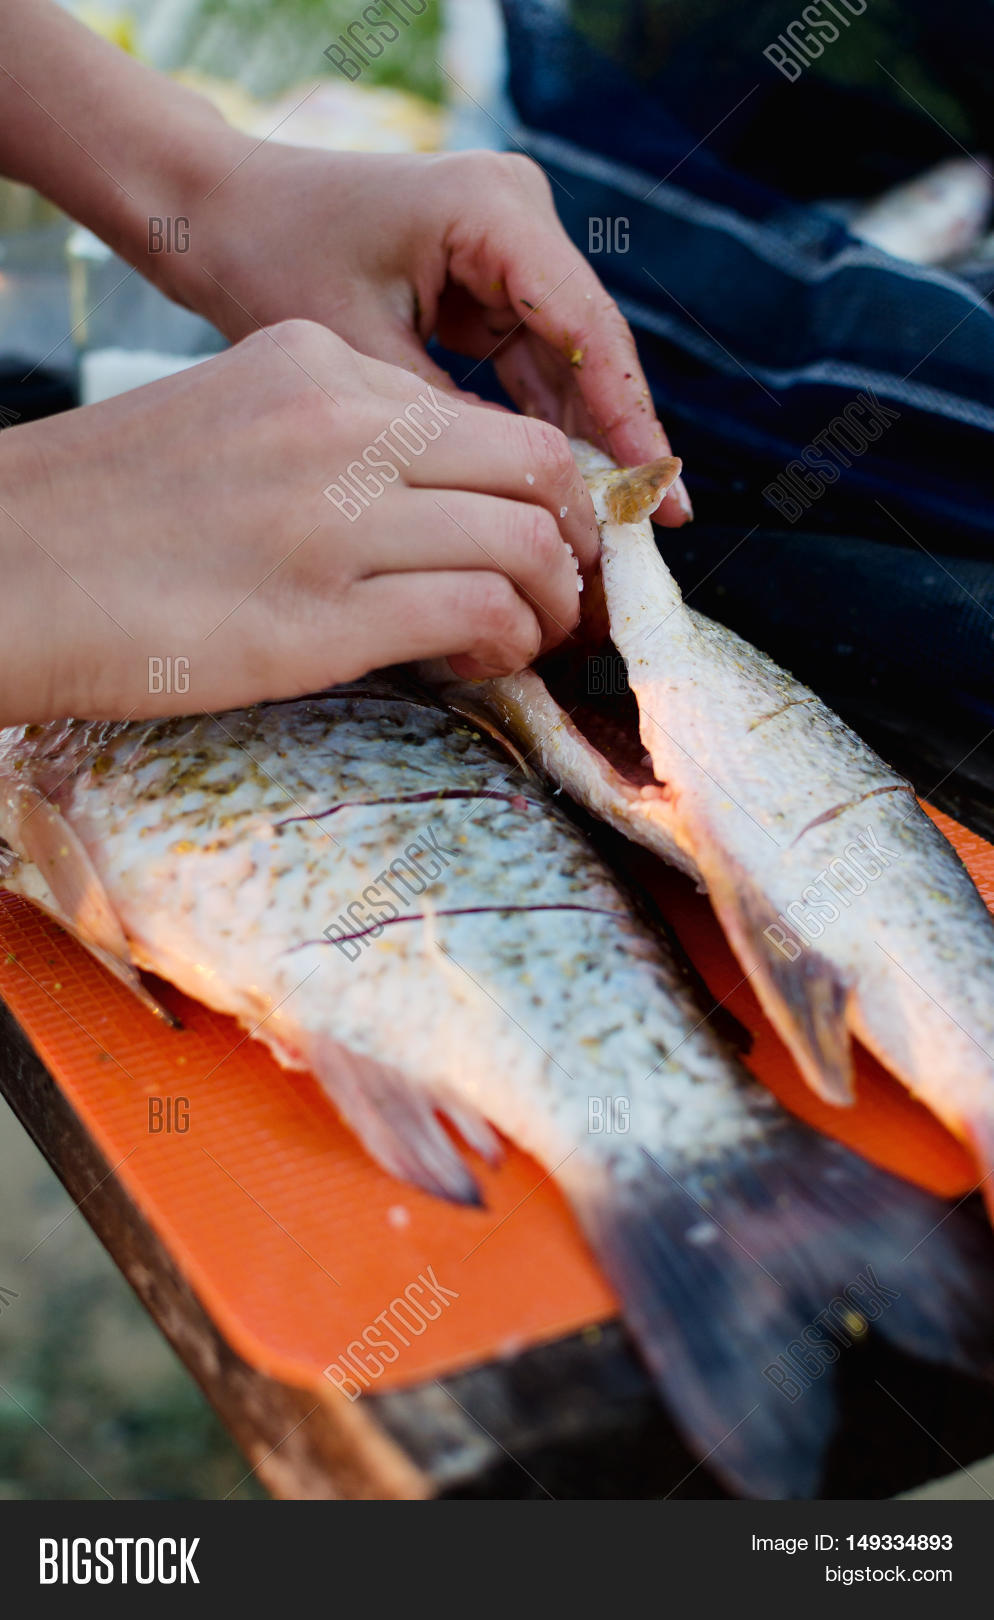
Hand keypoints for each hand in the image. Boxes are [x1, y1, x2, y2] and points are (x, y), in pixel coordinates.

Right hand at [0, 323, 598, 724]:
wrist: (3, 571)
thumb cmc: (102, 515)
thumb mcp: (224, 422)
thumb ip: (330, 442)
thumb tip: (427, 507)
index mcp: (313, 362)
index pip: (479, 417)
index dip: (536, 487)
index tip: (542, 536)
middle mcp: (338, 422)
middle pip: (531, 466)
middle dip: (575, 537)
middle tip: (569, 590)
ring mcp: (334, 516)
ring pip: (523, 540)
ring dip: (552, 601)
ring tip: (532, 637)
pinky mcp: (319, 613)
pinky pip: (476, 611)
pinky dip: (507, 641)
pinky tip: (486, 661)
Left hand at [176, 145, 691, 525]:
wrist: (224, 212)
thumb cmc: (271, 263)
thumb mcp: (360, 358)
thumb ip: (448, 424)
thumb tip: (519, 509)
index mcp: (493, 210)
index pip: (585, 330)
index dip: (628, 421)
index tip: (658, 496)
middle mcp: (516, 215)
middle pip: (589, 348)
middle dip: (616, 443)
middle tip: (651, 530)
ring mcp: (508, 244)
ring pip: (567, 363)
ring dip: (584, 444)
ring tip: (614, 529)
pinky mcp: (489, 277)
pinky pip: (532, 362)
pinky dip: (542, 427)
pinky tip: (564, 495)